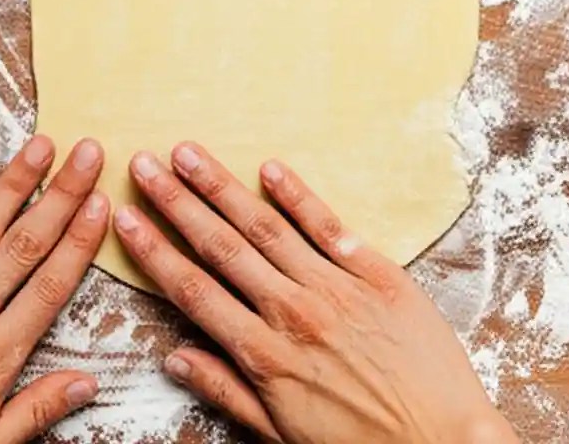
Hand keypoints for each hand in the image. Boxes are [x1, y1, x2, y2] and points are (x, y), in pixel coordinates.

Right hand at [112, 143, 518, 443]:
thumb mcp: (281, 433)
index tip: (125, 219)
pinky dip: (300, 196)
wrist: (442, 443)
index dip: (154, 251)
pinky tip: (270, 169)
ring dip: (223, 188)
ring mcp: (338, 289)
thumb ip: (226, 390)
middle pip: (222, 246)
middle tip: (144, 165)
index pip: (194, 290)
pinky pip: (331, 227)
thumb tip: (174, 358)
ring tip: (189, 154)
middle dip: (177, 203)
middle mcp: (294, 312)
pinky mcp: (380, 275)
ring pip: (268, 228)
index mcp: (264, 355)